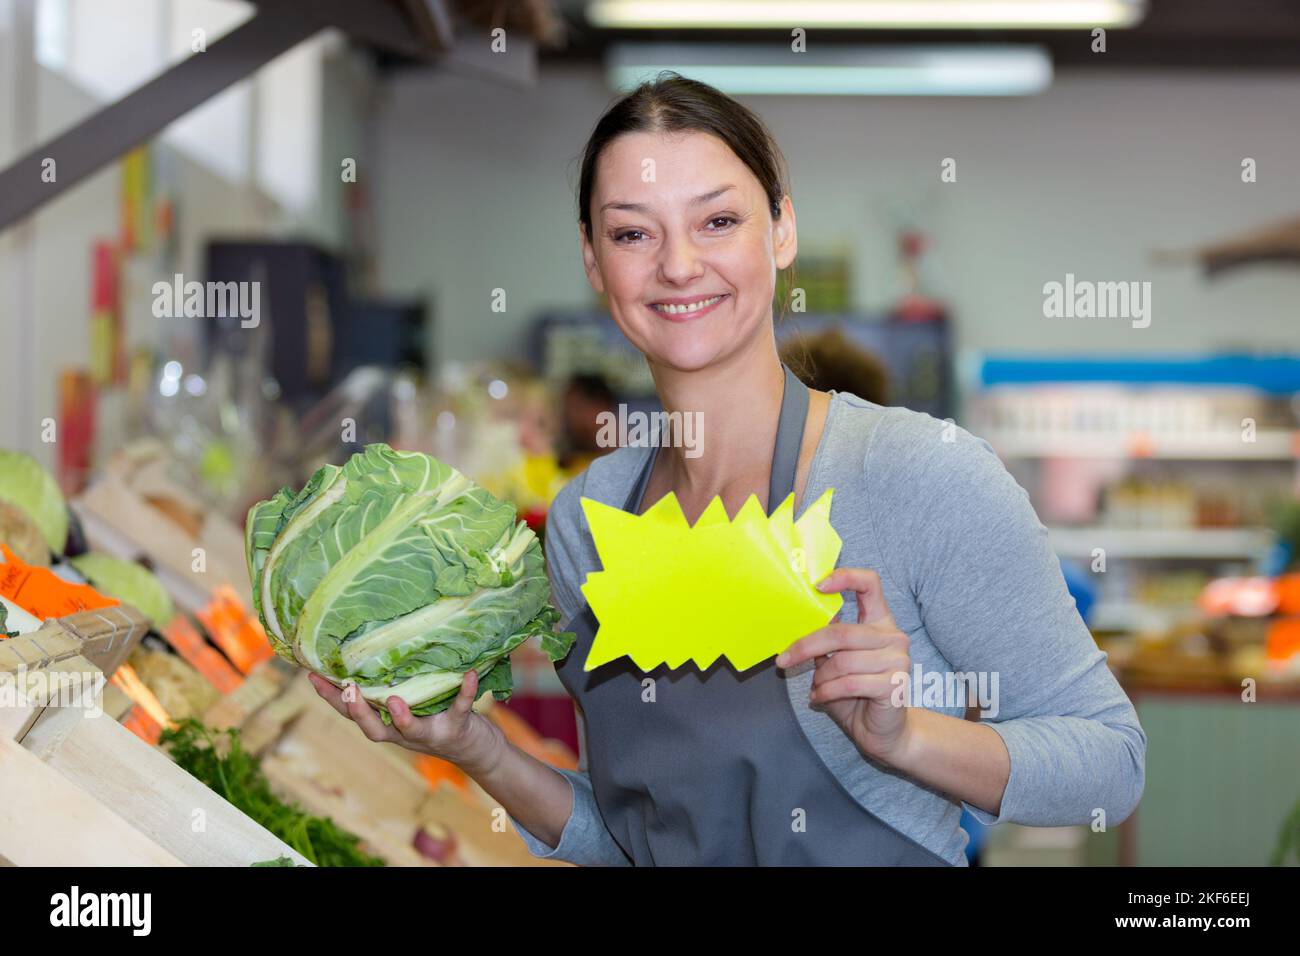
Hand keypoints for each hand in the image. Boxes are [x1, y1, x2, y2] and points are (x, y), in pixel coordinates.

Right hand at [308, 670, 505, 774]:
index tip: (312, 676)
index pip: (352, 714)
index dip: (331, 698)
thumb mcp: (410, 704)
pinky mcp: (457, 728)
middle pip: (373, 729)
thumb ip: (392, 687)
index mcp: (387, 724)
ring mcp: (430, 734)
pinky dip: (465, 693)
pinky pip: (460, 710)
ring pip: (411, 730)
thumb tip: (372, 648)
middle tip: (347, 690)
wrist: (476, 750)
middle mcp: (403, 734)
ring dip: (402, 717)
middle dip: (358, 712)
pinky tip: (469, 675)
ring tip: (394, 699)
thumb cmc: (437, 719)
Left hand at [775, 567, 913, 765]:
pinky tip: (820, 698)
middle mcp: (893, 636)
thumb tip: (801, 616)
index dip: (845, 577)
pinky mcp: (895, 685)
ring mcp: (898, 660)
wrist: (884, 732)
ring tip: (817, 687)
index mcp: (880, 621)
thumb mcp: (836, 660)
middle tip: (784, 659)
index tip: (817, 585)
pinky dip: (828, 692)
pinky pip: (849, 683)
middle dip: (807, 646)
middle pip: (842, 632)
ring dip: (821, 678)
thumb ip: (827, 639)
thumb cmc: (856, 693)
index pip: (869, 583)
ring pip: (842, 661)